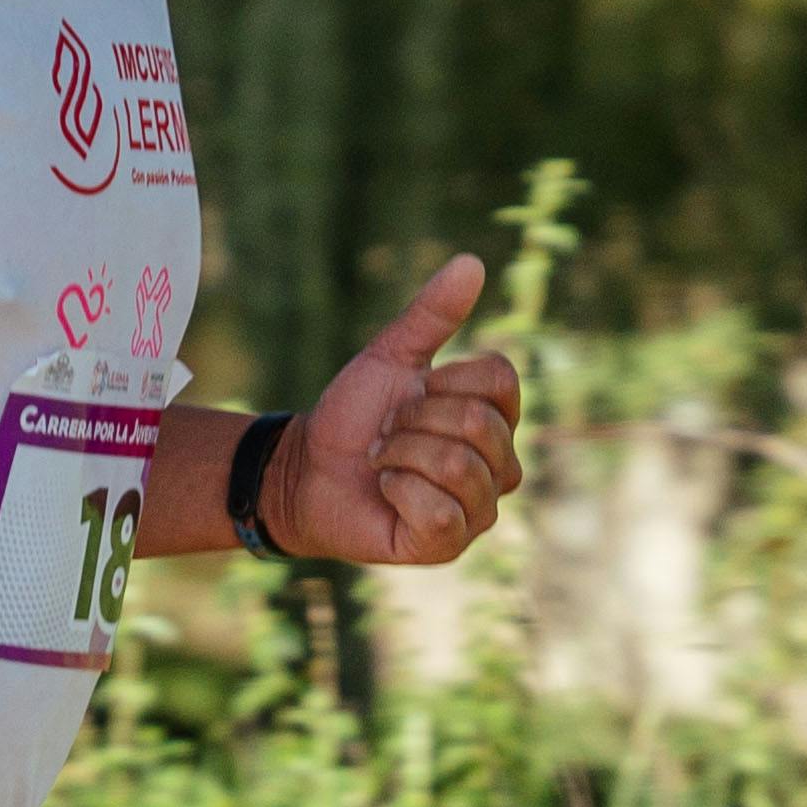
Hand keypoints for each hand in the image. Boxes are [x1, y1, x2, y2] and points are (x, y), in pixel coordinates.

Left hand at [271, 254, 527, 566]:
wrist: (306, 469)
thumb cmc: (355, 416)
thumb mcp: (390, 356)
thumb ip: (431, 313)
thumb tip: (471, 262)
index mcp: (495, 416)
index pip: (500, 379)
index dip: (444, 380)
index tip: (410, 392)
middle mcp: (500, 464)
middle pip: (478, 422)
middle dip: (413, 420)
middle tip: (388, 432)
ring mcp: (480, 508)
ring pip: (459, 467)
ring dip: (400, 455)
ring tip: (384, 461)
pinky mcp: (451, 544)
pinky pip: (443, 512)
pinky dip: (399, 491)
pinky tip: (386, 491)